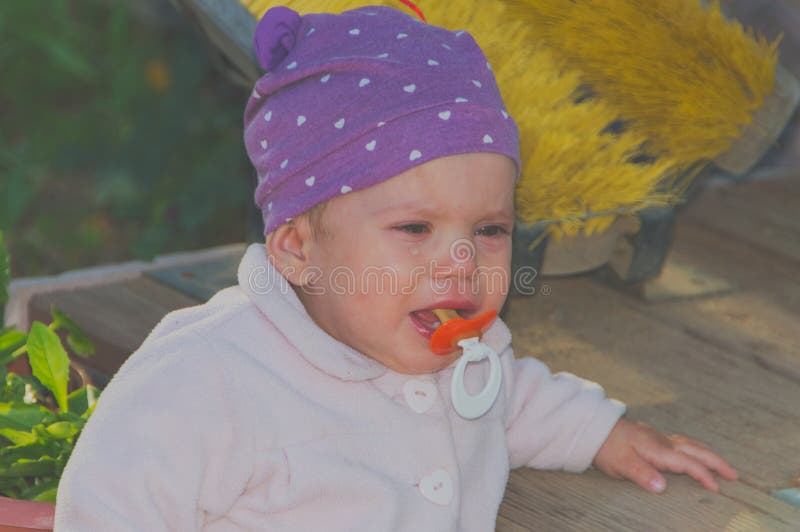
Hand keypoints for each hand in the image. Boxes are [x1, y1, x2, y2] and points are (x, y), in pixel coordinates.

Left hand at [592, 418, 737, 492]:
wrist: (593, 427)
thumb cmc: (606, 446)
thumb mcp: (620, 464)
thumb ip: (642, 474)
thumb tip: (663, 486)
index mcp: (658, 449)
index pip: (688, 463)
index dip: (703, 475)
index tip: (717, 488)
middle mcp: (662, 441)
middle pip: (696, 450)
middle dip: (716, 461)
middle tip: (733, 474)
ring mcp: (658, 437)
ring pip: (690, 443)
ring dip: (707, 453)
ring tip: (720, 464)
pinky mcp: (652, 436)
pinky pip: (681, 442)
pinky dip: (694, 448)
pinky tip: (693, 452)